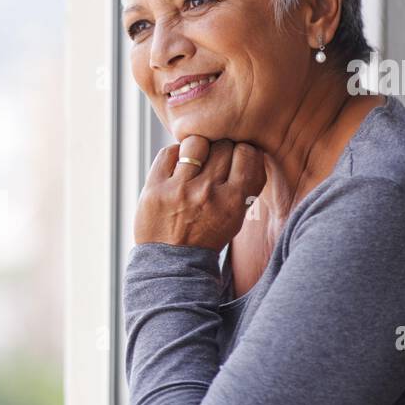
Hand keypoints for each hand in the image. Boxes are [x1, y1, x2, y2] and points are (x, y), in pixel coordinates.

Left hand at [134, 135, 266, 250]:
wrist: (171, 262)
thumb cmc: (207, 236)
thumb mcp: (236, 217)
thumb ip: (246, 186)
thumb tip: (249, 148)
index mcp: (232, 202)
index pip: (247, 153)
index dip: (242, 150)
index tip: (236, 156)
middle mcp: (207, 193)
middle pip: (222, 145)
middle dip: (220, 148)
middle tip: (214, 160)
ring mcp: (179, 189)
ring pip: (196, 143)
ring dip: (197, 148)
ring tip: (195, 161)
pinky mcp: (154, 188)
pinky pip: (168, 152)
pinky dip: (174, 154)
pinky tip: (176, 167)